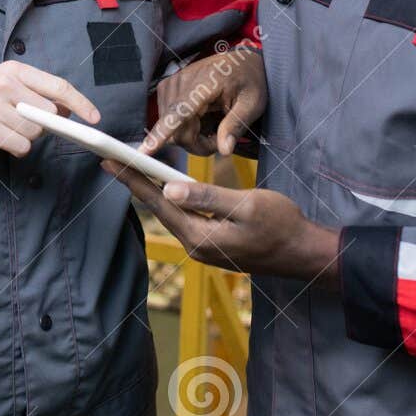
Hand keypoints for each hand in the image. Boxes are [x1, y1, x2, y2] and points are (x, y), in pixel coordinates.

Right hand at [0, 62, 100, 155]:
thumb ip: (32, 90)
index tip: (94, 117)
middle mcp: (8, 87)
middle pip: (50, 114)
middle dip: (45, 123)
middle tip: (27, 120)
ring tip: (6, 126)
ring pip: (35, 133)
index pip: (58, 86)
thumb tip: (63, 110)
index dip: (81, 103)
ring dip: (28, 136)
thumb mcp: (1, 78)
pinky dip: (17, 147)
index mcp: (14, 70)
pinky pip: (21, 146)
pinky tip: (1, 136)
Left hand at [102, 162, 338, 282]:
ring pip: (172, 215)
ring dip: (152, 193)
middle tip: (113, 162)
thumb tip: (170, 189)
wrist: (303, 253)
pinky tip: (168, 191)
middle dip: (136, 184)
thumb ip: (208, 197)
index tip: (111, 162)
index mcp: (201, 236)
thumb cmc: (281, 225)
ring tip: (133, 172)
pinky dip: (172, 202)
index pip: (159, 203)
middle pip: (160, 210)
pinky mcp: (214, 245)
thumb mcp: (247, 205)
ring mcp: (205, 249)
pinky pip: (186, 220)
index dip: (134, 180)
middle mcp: (197, 246)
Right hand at [141, 45, 265, 156]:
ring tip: (213, 127)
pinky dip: (184, 128)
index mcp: (206, 81)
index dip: (162, 133)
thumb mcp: (252, 104)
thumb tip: (224, 150)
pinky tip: (201, 120)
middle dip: (197, 143)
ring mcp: (170, 84)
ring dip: (191, 137)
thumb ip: (236, 126)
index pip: (180, 111)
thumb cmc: (250, 82)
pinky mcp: (166, 89)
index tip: (144, 151)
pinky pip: (169, 122)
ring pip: (171, 130)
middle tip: (221, 140)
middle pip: (176, 131)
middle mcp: (181, 81)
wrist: (242, 62)